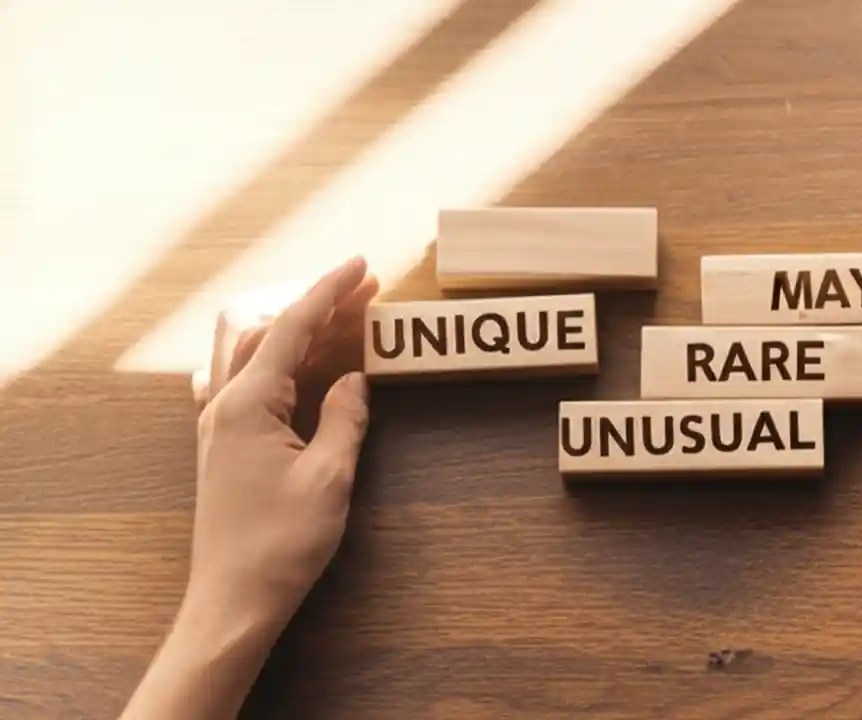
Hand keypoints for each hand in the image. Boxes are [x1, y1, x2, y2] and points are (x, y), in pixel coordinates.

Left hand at [187, 257, 376, 631]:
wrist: (233, 599)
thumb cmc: (281, 544)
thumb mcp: (330, 477)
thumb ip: (345, 418)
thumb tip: (354, 379)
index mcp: (247, 404)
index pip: (290, 328)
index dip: (329, 292)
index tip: (361, 265)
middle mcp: (222, 404)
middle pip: (262, 327)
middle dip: (312, 302)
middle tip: (360, 290)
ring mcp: (217, 423)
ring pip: (247, 349)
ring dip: (290, 327)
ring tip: (336, 321)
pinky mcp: (222, 443)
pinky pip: (241, 377)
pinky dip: (272, 356)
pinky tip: (288, 363)